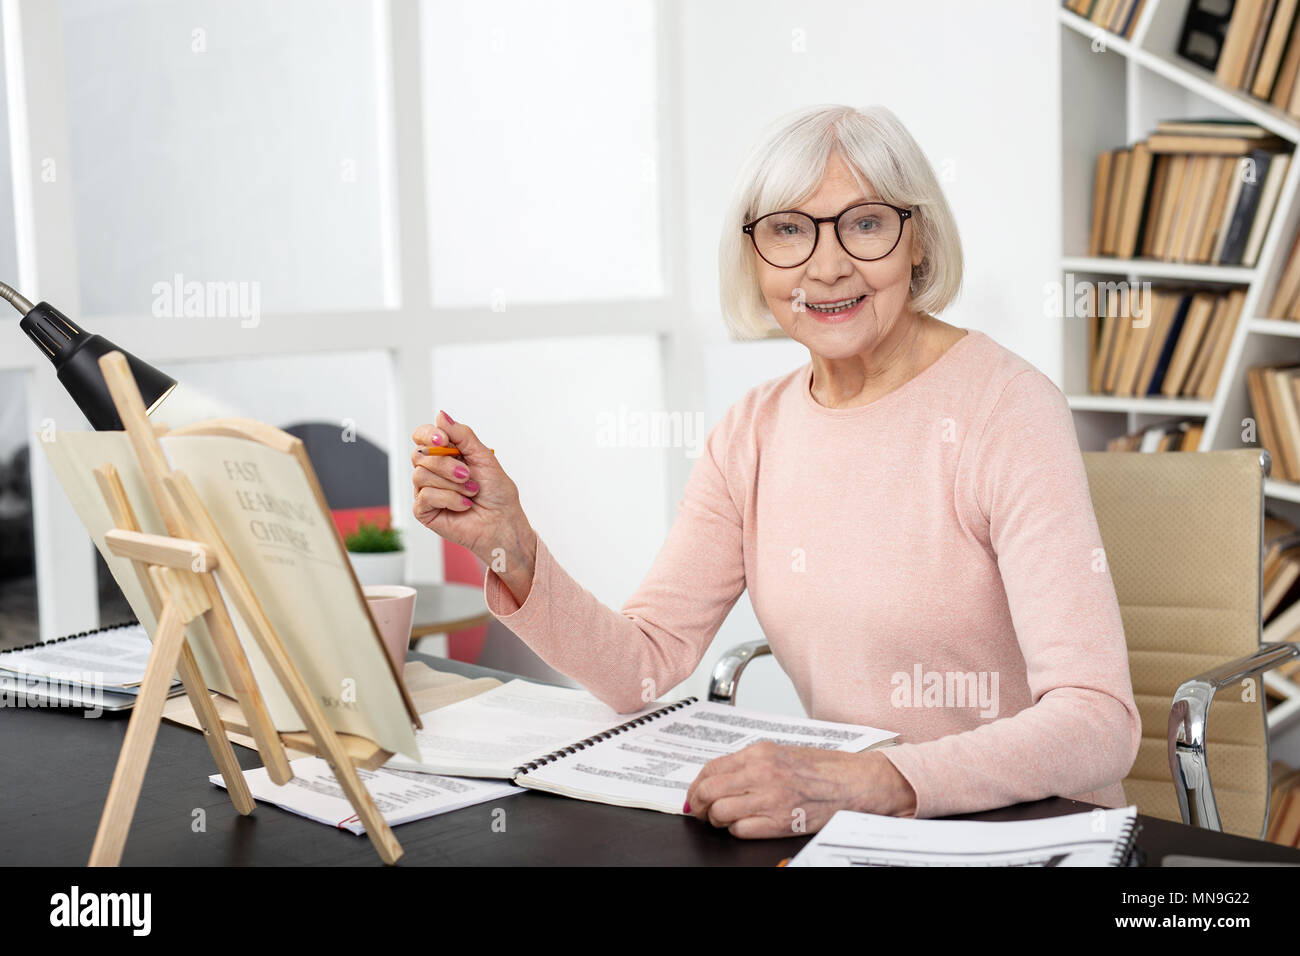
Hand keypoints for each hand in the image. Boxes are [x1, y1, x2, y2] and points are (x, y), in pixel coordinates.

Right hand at [411, 411, 536, 600]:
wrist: (503, 523)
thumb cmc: (497, 493)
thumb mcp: (484, 457)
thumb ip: (462, 435)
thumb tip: (441, 415)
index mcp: (445, 454)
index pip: (422, 435)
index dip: (427, 434)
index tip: (442, 439)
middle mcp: (432, 471)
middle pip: (419, 455)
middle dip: (447, 464)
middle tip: (468, 475)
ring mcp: (426, 491)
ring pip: (420, 475)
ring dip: (452, 484)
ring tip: (471, 492)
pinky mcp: (424, 511)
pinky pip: (425, 496)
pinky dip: (450, 499)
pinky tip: (464, 505)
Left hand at [683, 742, 915, 838]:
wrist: (855, 782)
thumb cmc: (823, 769)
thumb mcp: (781, 753)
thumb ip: (750, 763)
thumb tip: (719, 778)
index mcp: (759, 752)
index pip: (710, 768)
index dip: (696, 786)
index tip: (695, 795)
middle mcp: (761, 771)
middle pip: (708, 791)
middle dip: (699, 805)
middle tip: (701, 812)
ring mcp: (770, 797)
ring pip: (720, 812)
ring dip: (717, 820)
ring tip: (724, 820)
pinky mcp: (779, 821)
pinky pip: (741, 830)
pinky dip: (737, 831)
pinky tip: (745, 826)